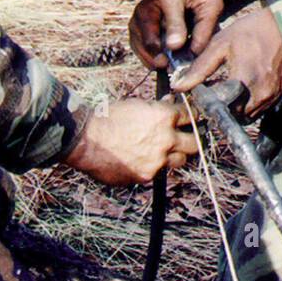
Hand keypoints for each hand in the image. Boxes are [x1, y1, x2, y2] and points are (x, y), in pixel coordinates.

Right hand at [60, 97, 196, 184]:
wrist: (87, 140)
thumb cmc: (108, 118)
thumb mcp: (135, 105)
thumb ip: (156, 109)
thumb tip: (168, 105)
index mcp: (164, 117)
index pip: (189, 116)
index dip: (190, 116)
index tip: (190, 119)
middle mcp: (166, 139)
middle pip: (194, 143)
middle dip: (192, 139)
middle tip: (188, 138)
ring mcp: (158, 160)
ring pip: (180, 161)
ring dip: (175, 156)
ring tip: (166, 152)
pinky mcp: (147, 176)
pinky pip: (158, 172)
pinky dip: (154, 166)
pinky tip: (143, 161)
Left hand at [132, 0, 222, 66]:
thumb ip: (174, 22)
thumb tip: (176, 48)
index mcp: (211, 7)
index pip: (203, 40)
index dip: (188, 56)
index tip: (173, 71)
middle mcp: (211, 9)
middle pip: (198, 39)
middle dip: (180, 50)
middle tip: (162, 62)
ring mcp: (205, 8)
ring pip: (192, 33)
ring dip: (177, 40)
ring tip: (160, 52)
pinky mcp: (197, 6)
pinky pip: (188, 25)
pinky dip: (176, 30)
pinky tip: (163, 37)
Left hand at [171, 8, 281, 117]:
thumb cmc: (252, 32)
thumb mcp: (221, 44)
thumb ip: (200, 68)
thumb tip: (180, 86)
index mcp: (242, 81)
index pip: (218, 108)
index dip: (207, 105)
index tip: (201, 95)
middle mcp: (258, 95)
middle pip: (231, 116)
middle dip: (220, 108)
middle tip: (213, 93)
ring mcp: (270, 98)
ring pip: (245, 117)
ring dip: (234, 109)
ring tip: (227, 91)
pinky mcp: (277, 97)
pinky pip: (257, 111)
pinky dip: (246, 105)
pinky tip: (241, 90)